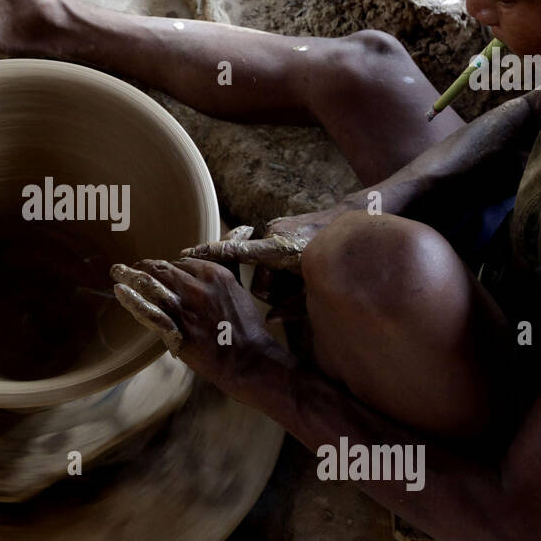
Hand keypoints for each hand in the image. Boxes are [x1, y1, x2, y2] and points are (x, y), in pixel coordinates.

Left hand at [110, 254, 276, 397]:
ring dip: (130, 277)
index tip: (157, 270)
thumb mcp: (239, 283)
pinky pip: (150, 313)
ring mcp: (185, 310)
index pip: (180, 263)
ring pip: (151, 286)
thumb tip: (242, 229)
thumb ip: (231, 256)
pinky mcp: (177, 331)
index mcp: (212, 273)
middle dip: (142, 266)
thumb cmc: (244, 323)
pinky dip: (132, 301)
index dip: (165, 267)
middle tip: (127, 267)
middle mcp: (197, 288)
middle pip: (162, 270)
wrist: (248, 358)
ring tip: (116, 271)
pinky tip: (119, 291)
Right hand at [181, 208, 341, 318]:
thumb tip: (270, 319)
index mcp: (278, 250)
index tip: (188, 254)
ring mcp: (277, 226)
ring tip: (302, 277)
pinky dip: (281, 261)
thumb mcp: (315, 291)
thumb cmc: (336, 264)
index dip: (212, 253)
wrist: (352, 221)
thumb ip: (290, 308)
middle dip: (271, 287)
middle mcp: (274, 234)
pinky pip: (272, 249)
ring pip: (265, 262)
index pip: (238, 252)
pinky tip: (299, 265)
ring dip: (277, 274)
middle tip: (294, 292)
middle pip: (259, 274)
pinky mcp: (282, 223)